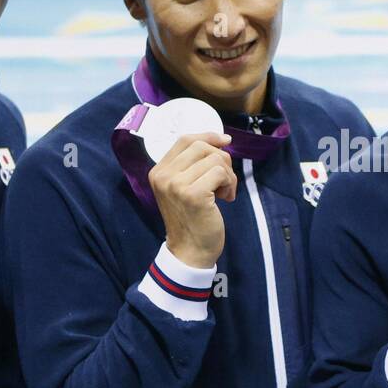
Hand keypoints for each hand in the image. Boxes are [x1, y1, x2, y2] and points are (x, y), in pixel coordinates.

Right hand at [149, 132, 236, 269]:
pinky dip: (230, 184)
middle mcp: (163, 176)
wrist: (190, 250)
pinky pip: (221, 173)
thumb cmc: (192, 218)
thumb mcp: (185, 187)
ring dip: (228, 175)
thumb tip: (221, 141)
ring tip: (224, 193)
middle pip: (201, 146)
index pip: (185, 140)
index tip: (226, 142)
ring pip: (215, 159)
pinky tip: (226, 198)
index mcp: (158, 171)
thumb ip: (193, 165)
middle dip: (222, 160)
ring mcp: (176, 184)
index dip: (208, 136)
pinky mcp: (193, 194)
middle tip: (224, 181)